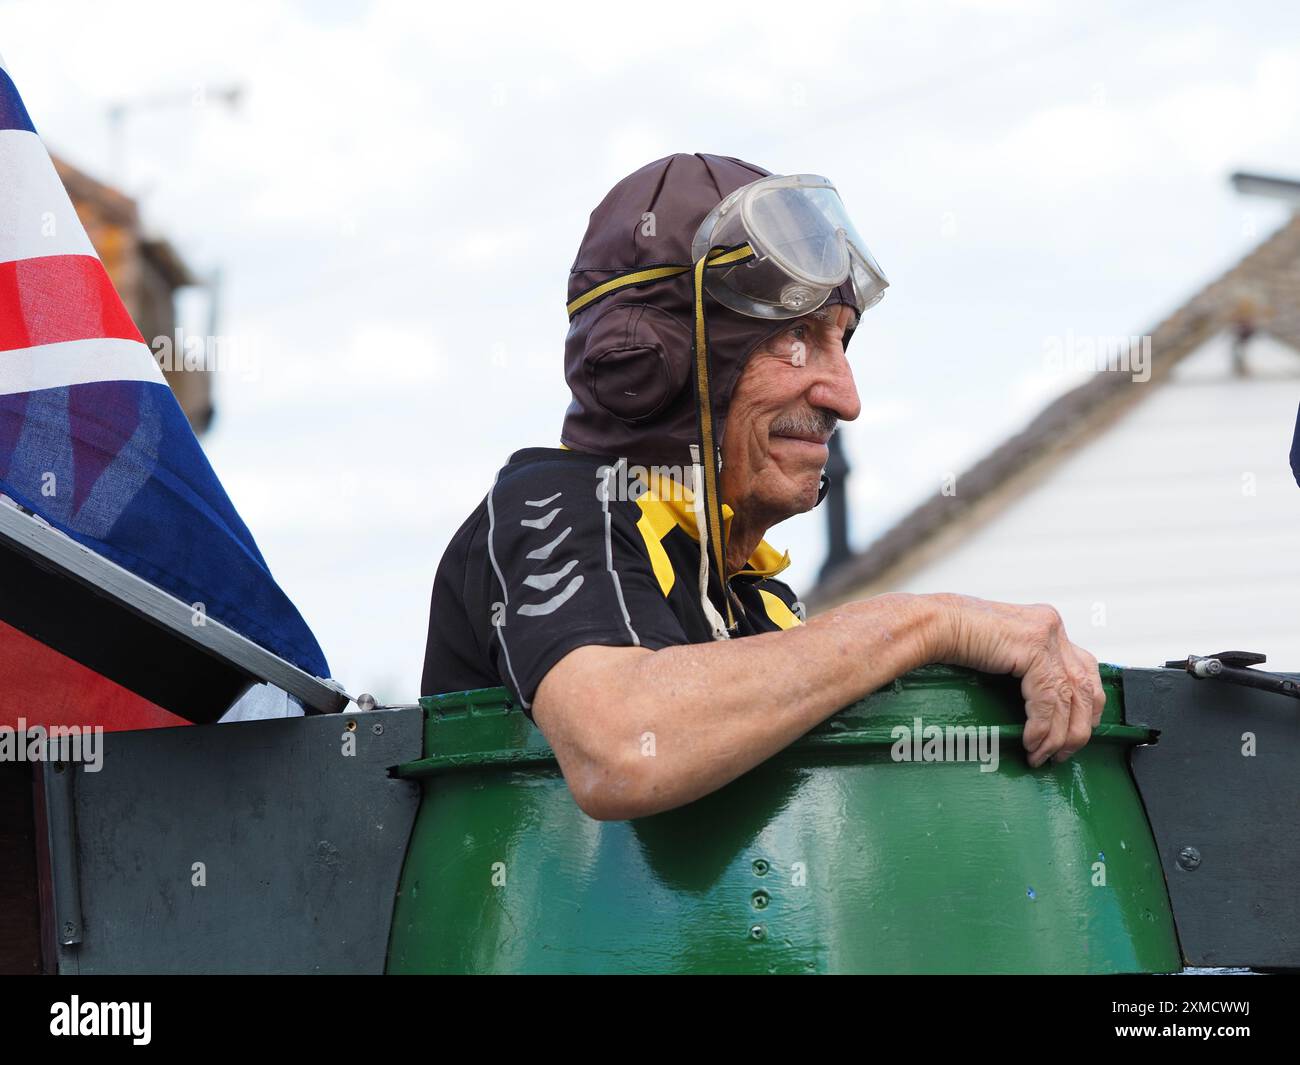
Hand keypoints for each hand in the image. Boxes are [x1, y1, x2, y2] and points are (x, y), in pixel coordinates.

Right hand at [930, 594, 1105, 767]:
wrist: (932, 624)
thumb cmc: (952, 637)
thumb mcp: (1000, 650)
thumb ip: (1025, 666)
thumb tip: (1039, 702)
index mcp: (1047, 624)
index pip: (1086, 669)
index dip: (1088, 706)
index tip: (1076, 732)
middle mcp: (1052, 626)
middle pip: (1085, 685)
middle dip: (1079, 726)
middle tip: (1064, 752)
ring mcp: (1045, 635)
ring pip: (1069, 697)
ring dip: (1059, 735)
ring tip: (1044, 755)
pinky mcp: (1033, 648)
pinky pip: (1047, 700)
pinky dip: (1041, 727)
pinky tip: (1031, 742)